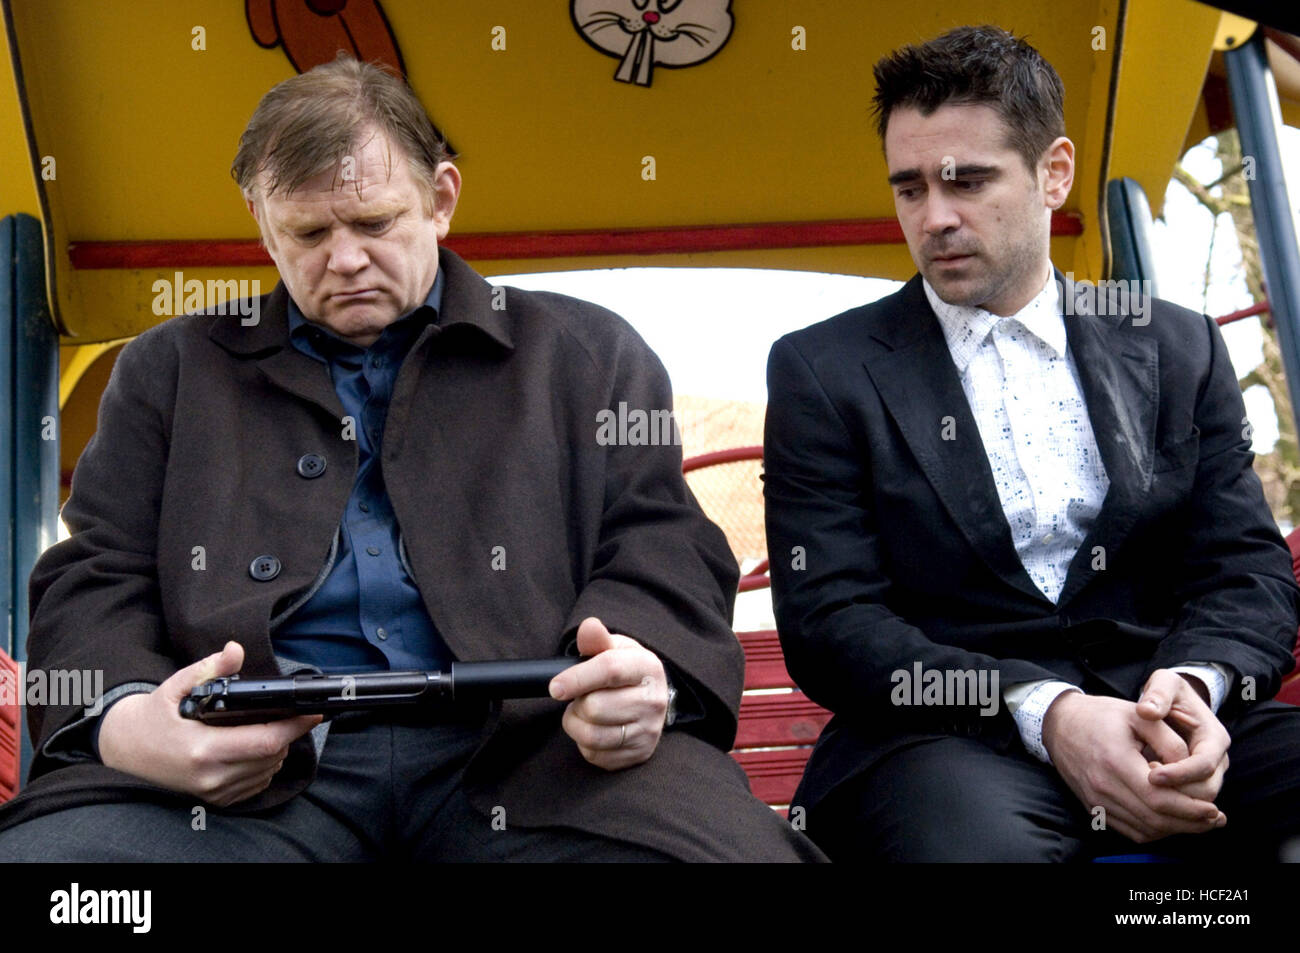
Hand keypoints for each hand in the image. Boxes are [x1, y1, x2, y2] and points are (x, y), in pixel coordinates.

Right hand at [97, 641, 322, 806]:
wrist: (123, 752)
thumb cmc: (151, 718)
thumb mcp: (174, 687)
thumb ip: (209, 669)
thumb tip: (235, 650)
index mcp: (201, 748)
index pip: (264, 741)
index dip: (294, 726)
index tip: (312, 712)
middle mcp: (210, 775)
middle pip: (271, 757)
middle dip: (289, 734)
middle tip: (294, 714)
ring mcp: (212, 792)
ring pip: (266, 772)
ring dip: (278, 750)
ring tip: (274, 728)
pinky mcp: (215, 801)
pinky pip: (255, 785)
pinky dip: (264, 767)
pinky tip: (257, 749)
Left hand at [548, 617, 668, 770]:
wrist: (650, 699)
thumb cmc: (626, 671)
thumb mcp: (615, 649)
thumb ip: (597, 640)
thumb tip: (588, 627)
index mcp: (648, 667)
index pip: (609, 670)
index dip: (577, 678)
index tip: (555, 687)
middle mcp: (653, 701)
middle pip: (596, 707)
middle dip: (578, 702)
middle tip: (581, 697)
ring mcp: (648, 731)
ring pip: (592, 735)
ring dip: (576, 724)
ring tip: (583, 712)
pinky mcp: (638, 754)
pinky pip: (595, 755)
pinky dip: (584, 742)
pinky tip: (593, 728)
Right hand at [1042, 688, 1224, 843]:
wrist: (1060, 724)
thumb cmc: (1102, 716)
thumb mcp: (1139, 716)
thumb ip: (1170, 741)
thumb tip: (1191, 770)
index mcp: (1115, 761)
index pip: (1159, 799)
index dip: (1190, 808)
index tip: (1215, 808)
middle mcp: (1102, 787)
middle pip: (1154, 820)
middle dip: (1190, 823)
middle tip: (1216, 818)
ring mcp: (1096, 801)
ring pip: (1144, 829)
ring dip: (1176, 830)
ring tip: (1200, 822)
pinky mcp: (1094, 808)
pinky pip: (1130, 830)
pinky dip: (1155, 831)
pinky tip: (1172, 822)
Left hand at [1137, 669, 1230, 803]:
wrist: (1173, 703)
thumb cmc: (1169, 692)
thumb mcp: (1165, 683)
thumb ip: (1158, 693)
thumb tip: (1147, 711)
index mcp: (1215, 738)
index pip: (1204, 766)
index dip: (1179, 774)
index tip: (1150, 775)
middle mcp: (1217, 761)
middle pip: (1205, 791)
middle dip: (1176, 792)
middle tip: (1143, 781)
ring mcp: (1208, 775)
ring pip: (1197, 803)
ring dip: (1171, 800)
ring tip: (1141, 784)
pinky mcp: (1195, 784)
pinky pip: (1187, 805)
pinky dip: (1168, 803)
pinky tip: (1144, 793)